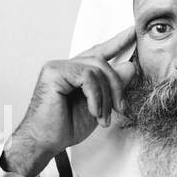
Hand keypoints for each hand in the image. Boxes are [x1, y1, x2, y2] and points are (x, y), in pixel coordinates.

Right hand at [1, 27, 137, 176]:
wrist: (44, 142)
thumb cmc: (65, 128)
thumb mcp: (98, 106)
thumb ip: (111, 87)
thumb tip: (129, 66)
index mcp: (73, 73)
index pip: (97, 53)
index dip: (115, 43)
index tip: (131, 33)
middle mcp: (64, 66)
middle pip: (101, 62)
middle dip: (116, 86)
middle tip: (120, 108)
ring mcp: (57, 67)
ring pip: (96, 69)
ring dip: (106, 97)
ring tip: (103, 118)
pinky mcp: (53, 72)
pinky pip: (87, 77)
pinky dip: (95, 97)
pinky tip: (93, 112)